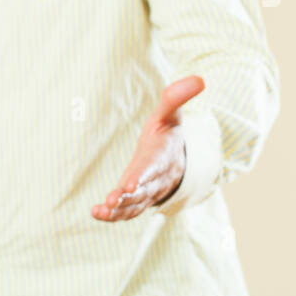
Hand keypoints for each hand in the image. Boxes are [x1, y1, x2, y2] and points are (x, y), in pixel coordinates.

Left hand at [91, 75, 203, 221]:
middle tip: (112, 201)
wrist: (176, 158)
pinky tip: (96, 213)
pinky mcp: (139, 200)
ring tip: (100, 211)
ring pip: (136, 205)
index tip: (128, 185)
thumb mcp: (169, 114)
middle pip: (144, 189)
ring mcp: (148, 191)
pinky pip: (129, 212)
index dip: (142, 176)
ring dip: (118, 210)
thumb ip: (176, 98)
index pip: (153, 167)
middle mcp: (157, 177)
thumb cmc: (166, 133)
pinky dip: (114, 216)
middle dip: (129, 196)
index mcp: (162, 155)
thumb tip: (198, 79)